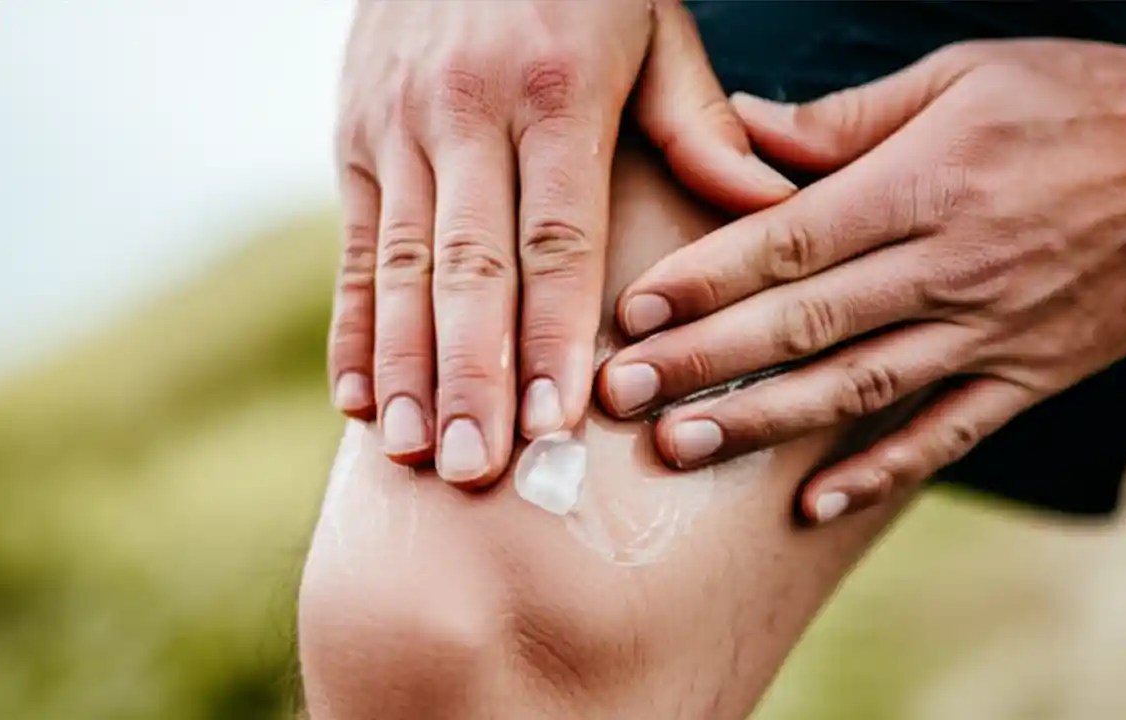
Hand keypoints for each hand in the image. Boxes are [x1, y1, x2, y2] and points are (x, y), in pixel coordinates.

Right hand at [327, 1, 794, 483]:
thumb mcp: (653, 25)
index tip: (556, 420)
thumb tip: (774, 206)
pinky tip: (355, 399)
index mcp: (551, 91)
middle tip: (476, 469)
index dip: (553, 332)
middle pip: (468, 267)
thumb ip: (701, 124)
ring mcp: (396, 125)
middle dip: (471, 376)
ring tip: (413, 456)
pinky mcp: (352, 135)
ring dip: (404, 369)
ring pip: (397, 267)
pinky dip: (351, 328)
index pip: (556, 235)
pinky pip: (350, 246)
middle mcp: (463, 112)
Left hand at [597, 37, 1125, 519]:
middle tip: (624, 392)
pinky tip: (816, 503)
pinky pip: (948, 433)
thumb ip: (844, 117)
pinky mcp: (1032, 373)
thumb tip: (745, 129)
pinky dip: (882, 472)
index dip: (705, 280)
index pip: (788, 242)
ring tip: (685, 446)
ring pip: (859, 387)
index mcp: (922, 186)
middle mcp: (949, 267)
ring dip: (766, 423)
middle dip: (706, 362)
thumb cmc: (1078, 99)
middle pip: (805, 324)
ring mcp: (992, 330)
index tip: (637, 311)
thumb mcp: (959, 77)